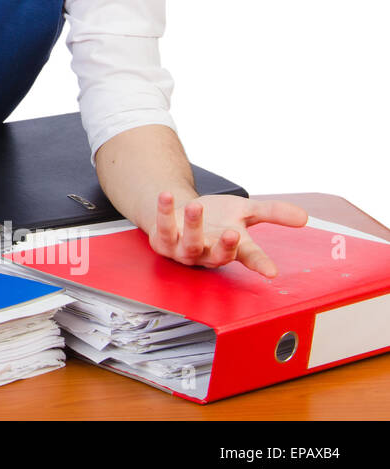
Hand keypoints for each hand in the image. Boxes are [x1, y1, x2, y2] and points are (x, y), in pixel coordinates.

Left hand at [149, 191, 308, 277]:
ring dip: (193, 225)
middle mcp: (208, 252)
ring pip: (189, 243)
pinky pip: (162, 227)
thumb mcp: (245, 211)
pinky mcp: (163, 240)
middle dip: (225, 246)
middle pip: (218, 256)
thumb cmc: (216, 218)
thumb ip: (273, 212)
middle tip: (233, 234)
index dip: (261, 264)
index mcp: (232, 248)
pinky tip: (166, 196)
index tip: (272, 271)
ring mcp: (184, 249)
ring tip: (197, 207)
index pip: (250, 257)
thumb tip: (304, 216)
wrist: (181, 214)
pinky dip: (164, 211)